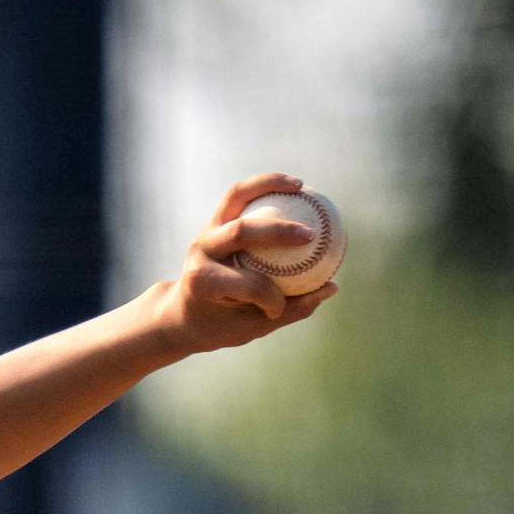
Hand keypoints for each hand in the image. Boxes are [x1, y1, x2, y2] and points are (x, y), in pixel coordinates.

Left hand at [152, 172, 330, 357]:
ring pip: (236, 196)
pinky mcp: (214, 220)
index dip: (270, 297)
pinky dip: (266, 185)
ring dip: (269, 185)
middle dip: (277, 232)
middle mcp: (201, 251)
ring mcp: (206, 232)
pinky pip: (241, 195)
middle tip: (309, 236)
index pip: (246, 284)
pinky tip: (295, 186)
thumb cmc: (220, 323)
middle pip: (240, 232)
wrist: (182, 311)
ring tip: (300, 186)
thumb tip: (331, 287)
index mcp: (202, 281)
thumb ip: (290, 311)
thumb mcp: (249, 328)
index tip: (279, 310)